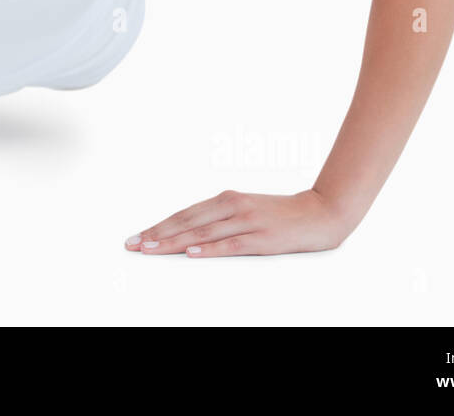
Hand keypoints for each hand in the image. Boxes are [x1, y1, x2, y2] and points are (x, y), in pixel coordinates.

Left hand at [124, 189, 348, 257]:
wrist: (320, 212)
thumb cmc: (280, 215)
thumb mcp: (245, 211)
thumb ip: (220, 219)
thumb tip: (189, 235)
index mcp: (226, 199)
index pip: (184, 215)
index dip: (159, 226)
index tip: (138, 237)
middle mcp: (232, 206)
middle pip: (187, 223)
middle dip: (157, 235)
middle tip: (133, 245)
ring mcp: (247, 221)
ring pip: (202, 234)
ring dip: (173, 243)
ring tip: (151, 249)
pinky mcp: (262, 238)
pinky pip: (231, 244)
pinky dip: (210, 249)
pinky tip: (192, 254)